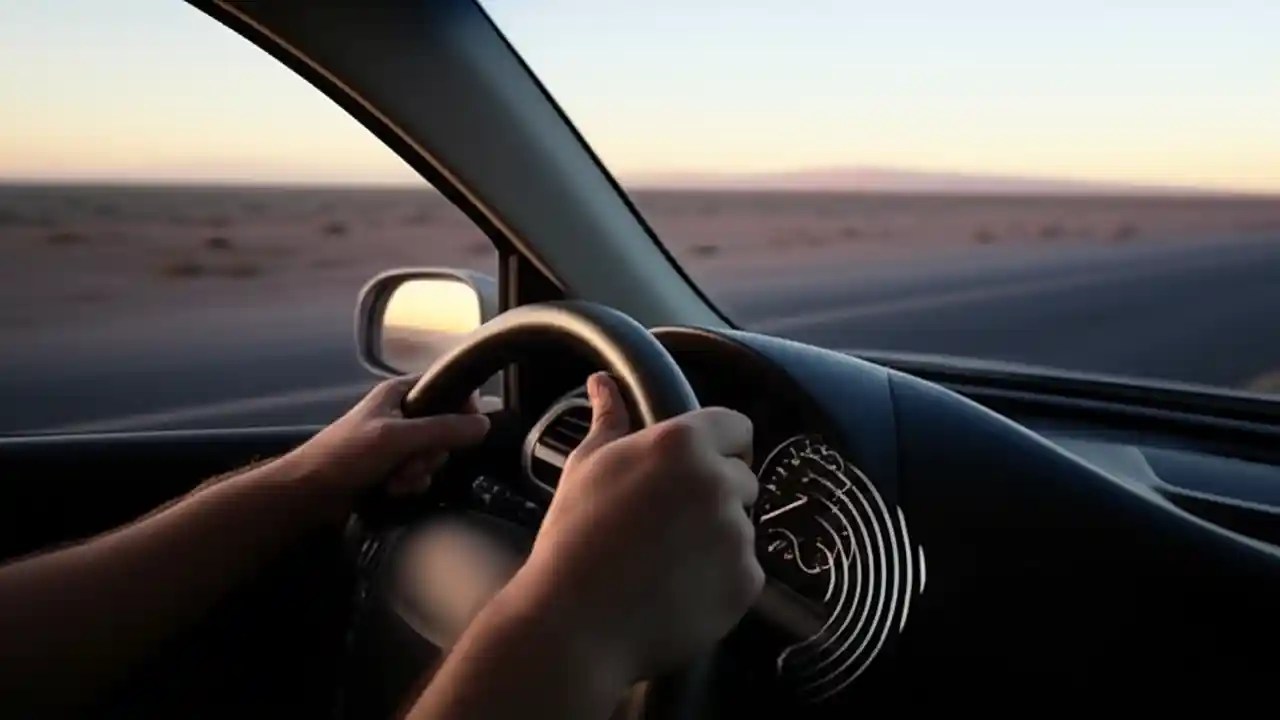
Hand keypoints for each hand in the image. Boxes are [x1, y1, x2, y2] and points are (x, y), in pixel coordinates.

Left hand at [281, 376, 490, 518]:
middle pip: (444, 428)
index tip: (466, 428)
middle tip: (412, 461)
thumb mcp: (397, 438)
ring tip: (395, 480)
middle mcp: (400, 413)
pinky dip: (409, 484)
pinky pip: (419, 474)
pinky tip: (391, 490)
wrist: (307, 493)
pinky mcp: (390, 468)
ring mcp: (395, 442)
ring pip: (433, 455)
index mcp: (399, 392)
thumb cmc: (346, 455)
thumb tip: (485, 424)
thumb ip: (442, 429)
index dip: (461, 406)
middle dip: (432, 452)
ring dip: (418, 472)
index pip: (446, 386)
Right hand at [511, 372, 762, 684]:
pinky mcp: (746, 583)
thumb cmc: (574, 537)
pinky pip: (745, 572)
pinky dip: (720, 581)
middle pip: (742, 478)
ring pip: (742, 527)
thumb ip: (609, 419)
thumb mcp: (587, 467)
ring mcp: (737, 535)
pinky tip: (678, 588)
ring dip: (716, 540)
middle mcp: (718, 482)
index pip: (737, 426)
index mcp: (683, 444)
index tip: (696, 467)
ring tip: (666, 560)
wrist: (575, 621)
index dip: (719, 445)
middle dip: (715, 496)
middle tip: (668, 522)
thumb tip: (604, 382)